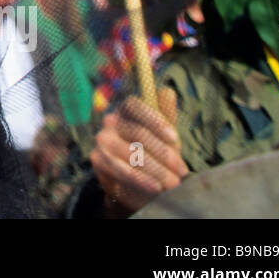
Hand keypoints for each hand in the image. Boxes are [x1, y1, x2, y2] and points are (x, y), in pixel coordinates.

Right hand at [89, 87, 188, 214]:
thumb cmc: (154, 154)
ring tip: (173, 182)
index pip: (135, 106)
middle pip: (137, 133)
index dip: (155, 120)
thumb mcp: (165, 137)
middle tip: (182, 171)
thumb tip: (168, 91)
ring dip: (156, 170)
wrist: (139, 184)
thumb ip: (166, 116)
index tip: (175, 139)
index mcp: (127, 110)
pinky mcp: (96, 159)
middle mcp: (111, 121)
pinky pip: (119, 168)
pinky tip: (155, 186)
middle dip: (164, 154)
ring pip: (130, 152)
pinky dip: (140, 179)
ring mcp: (102, 139)